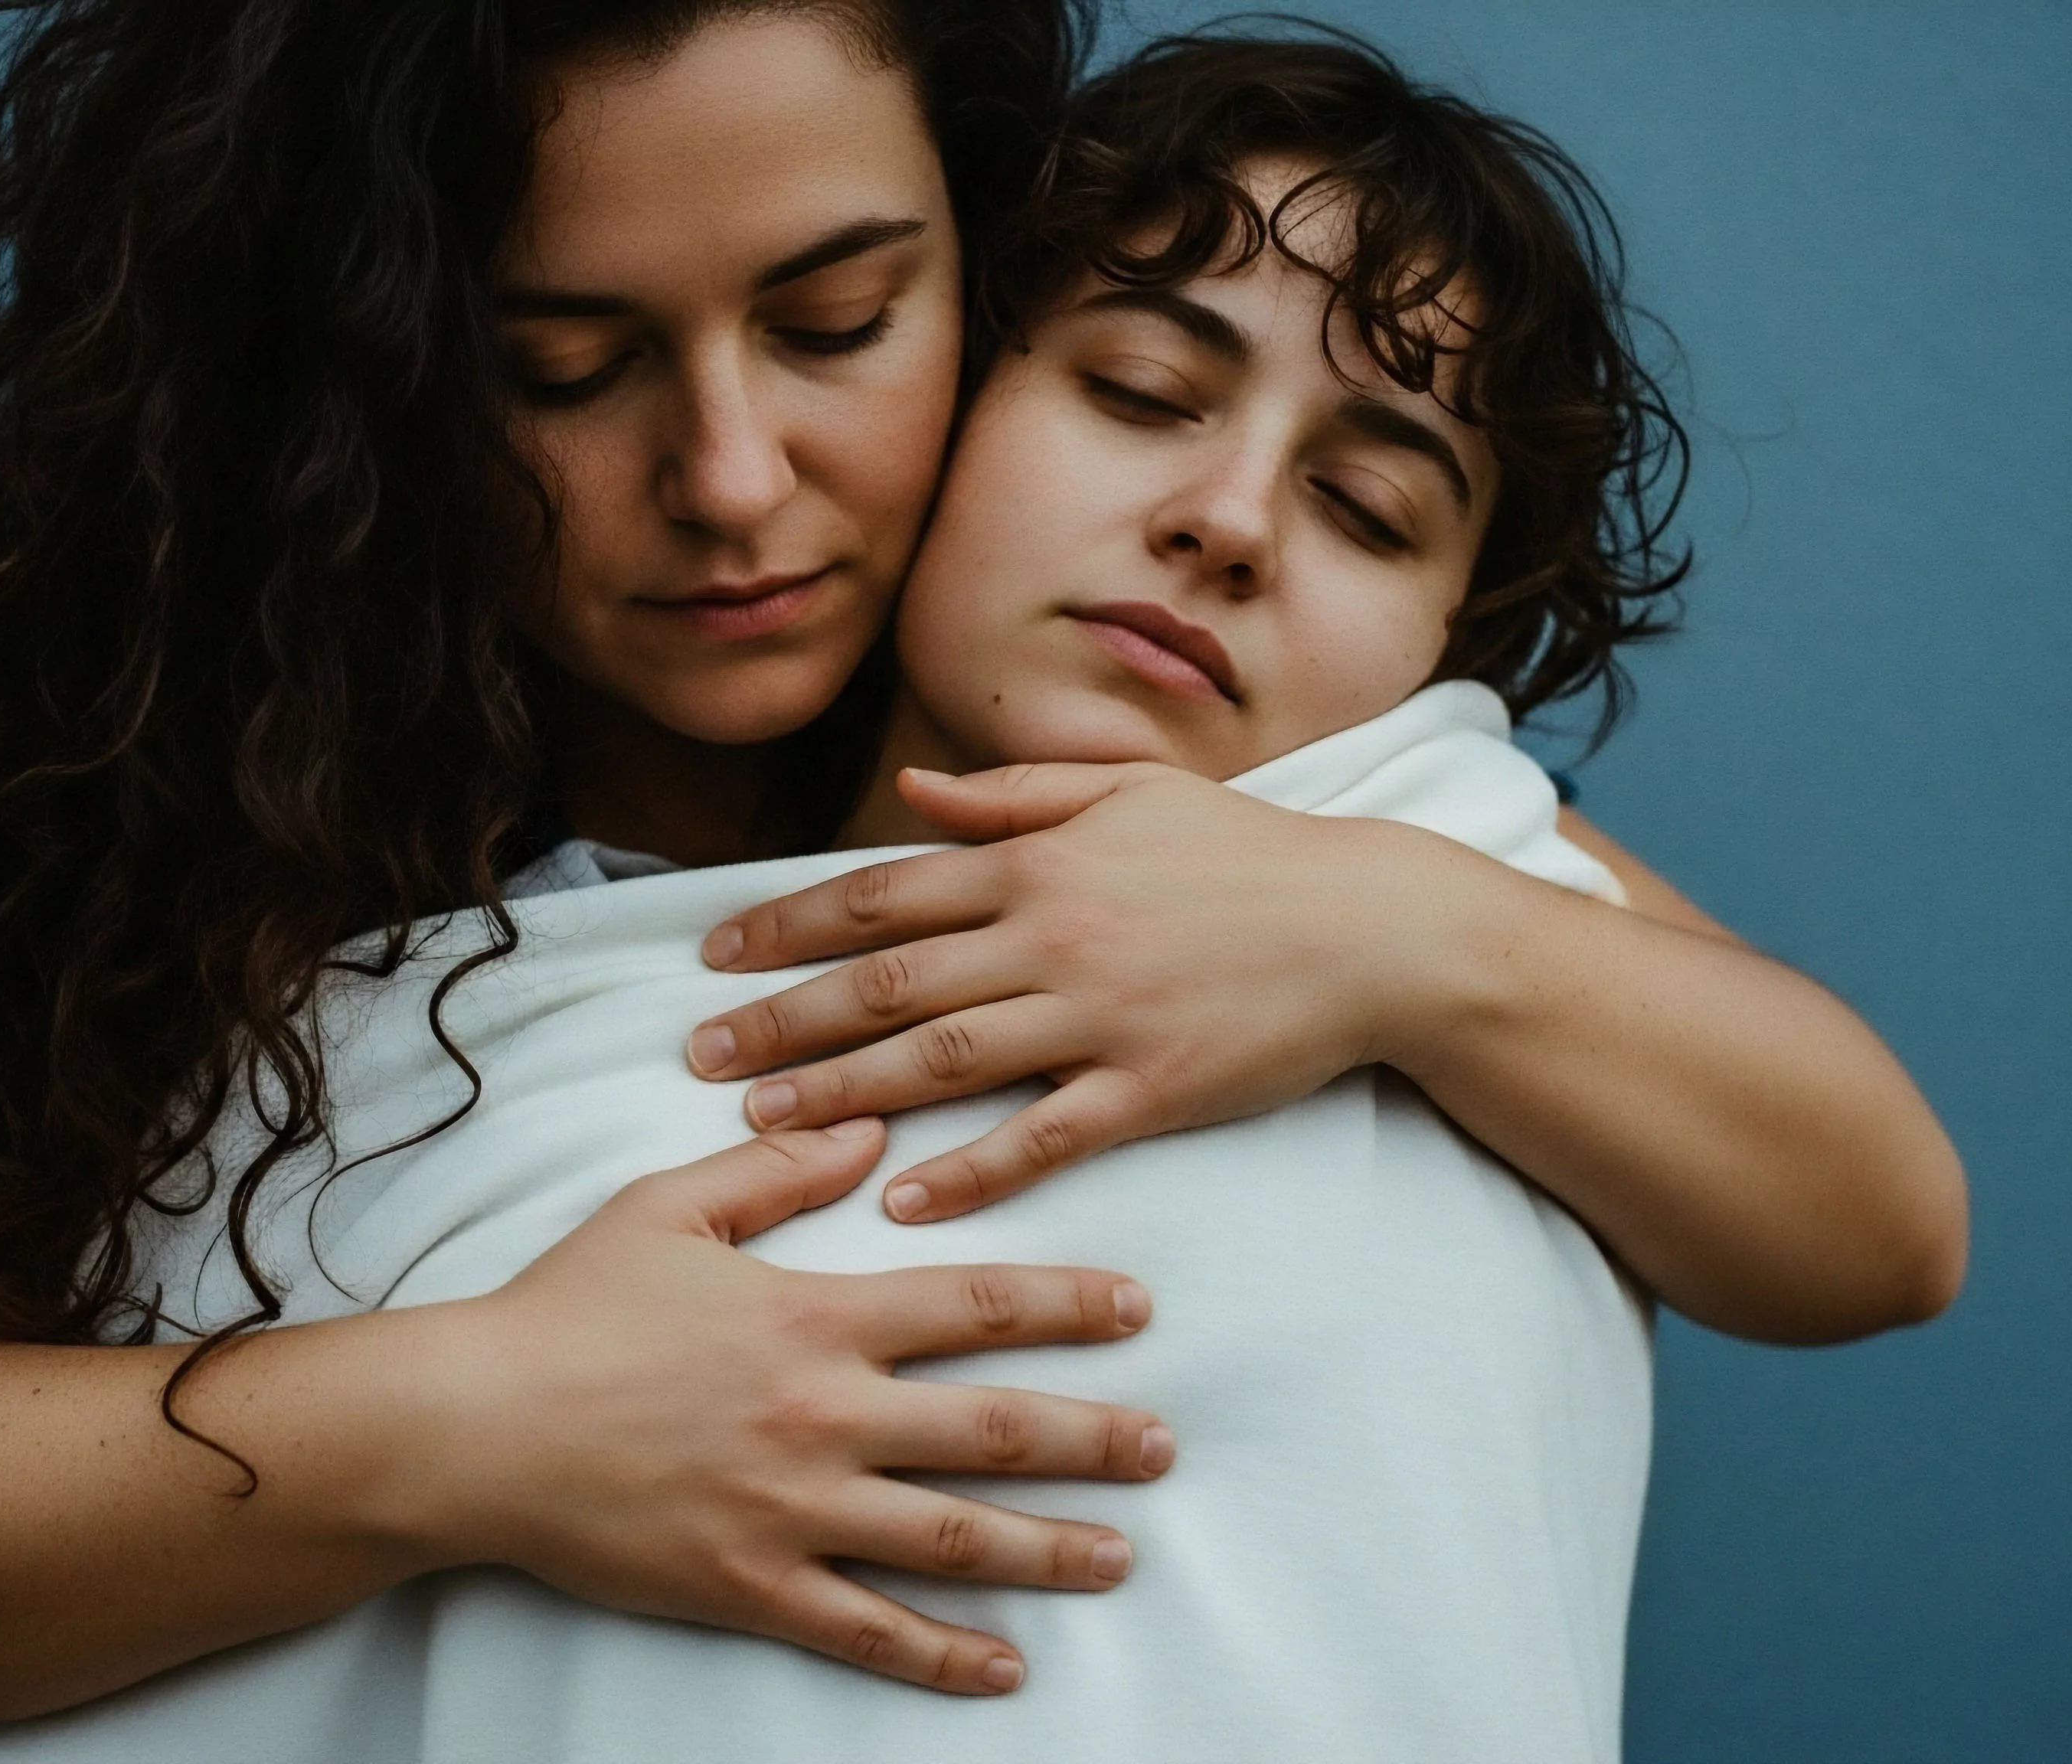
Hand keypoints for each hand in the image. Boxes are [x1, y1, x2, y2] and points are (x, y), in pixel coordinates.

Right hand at [413, 1119, 1176, 1695]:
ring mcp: (794, 1508)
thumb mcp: (669, 1210)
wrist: (472, 1425)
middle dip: (1091, 1439)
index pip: (974, 1303)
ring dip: (1048, 1549)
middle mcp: (824, 1414)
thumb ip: (778, 1171)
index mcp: (815, 1316)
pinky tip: (1005, 1666)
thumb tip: (869, 1134)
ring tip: (1119, 1557)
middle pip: (991, 1428)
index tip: (1137, 1311)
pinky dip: (942, 1655)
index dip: (1067, 1307)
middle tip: (1163, 1449)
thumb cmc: (565, 1309)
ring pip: (952, 1536)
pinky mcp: (751, 1583)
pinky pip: (867, 1629)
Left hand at [683, 763, 1456, 1221]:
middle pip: (886, 979)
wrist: (1374, 928)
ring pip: (941, 1058)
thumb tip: (914, 792)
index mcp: (1038, 862)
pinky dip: (969, 1171)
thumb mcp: (1129, 791)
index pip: (882, 892)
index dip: (787, 924)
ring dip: (842, 1093)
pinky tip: (902, 1201)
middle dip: (782, 1017)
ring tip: (759, 1122)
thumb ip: (1013, 794)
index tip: (713, 955)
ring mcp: (1099, 1015)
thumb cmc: (1248, 853)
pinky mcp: (1150, 1087)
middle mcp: (1052, 935)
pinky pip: (1042, 1137)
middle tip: (697, 1055)